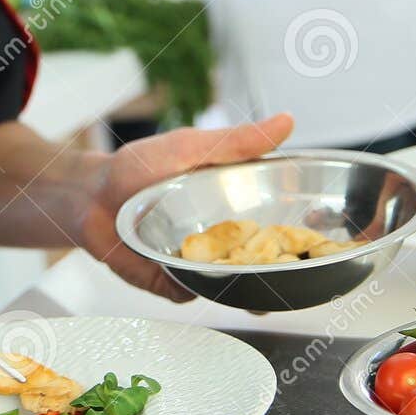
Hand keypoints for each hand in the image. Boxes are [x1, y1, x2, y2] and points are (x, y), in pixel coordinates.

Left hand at [79, 114, 294, 301]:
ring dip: (247, 289)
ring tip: (254, 285)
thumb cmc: (139, 167)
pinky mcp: (171, 281)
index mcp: (235, 204)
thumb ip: (236, 142)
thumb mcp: (190, 147)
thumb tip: (286, 121)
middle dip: (286, 271)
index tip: (326, 236)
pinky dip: (194, 289)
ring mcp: (199, 263)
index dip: (309, 234)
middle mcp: (223, 239)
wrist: (89, 194)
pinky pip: (191, 292)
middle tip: (294, 268)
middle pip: (266, 263)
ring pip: (234, 286)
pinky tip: (195, 280)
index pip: (282, 223)